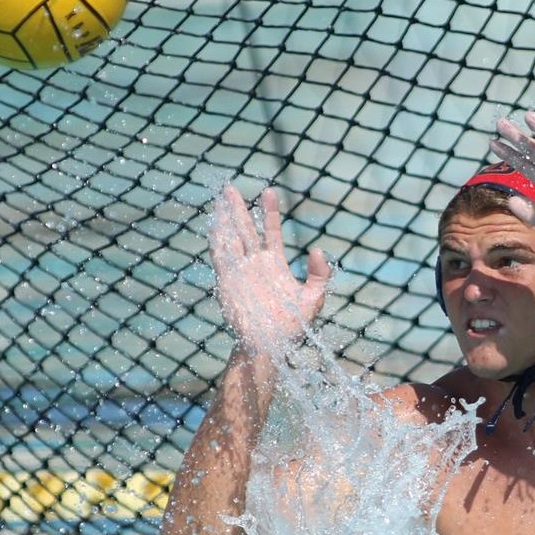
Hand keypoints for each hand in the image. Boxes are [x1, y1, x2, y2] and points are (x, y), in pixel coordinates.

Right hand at [209, 185, 331, 355]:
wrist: (269, 346)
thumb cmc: (292, 326)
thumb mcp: (313, 299)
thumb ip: (320, 275)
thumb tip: (318, 249)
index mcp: (274, 264)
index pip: (270, 231)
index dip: (270, 212)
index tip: (269, 191)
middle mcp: (255, 264)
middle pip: (246, 229)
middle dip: (239, 208)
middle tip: (230, 188)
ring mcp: (240, 271)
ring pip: (231, 239)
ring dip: (225, 220)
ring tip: (220, 200)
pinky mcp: (228, 281)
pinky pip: (221, 257)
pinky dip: (218, 241)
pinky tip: (214, 225)